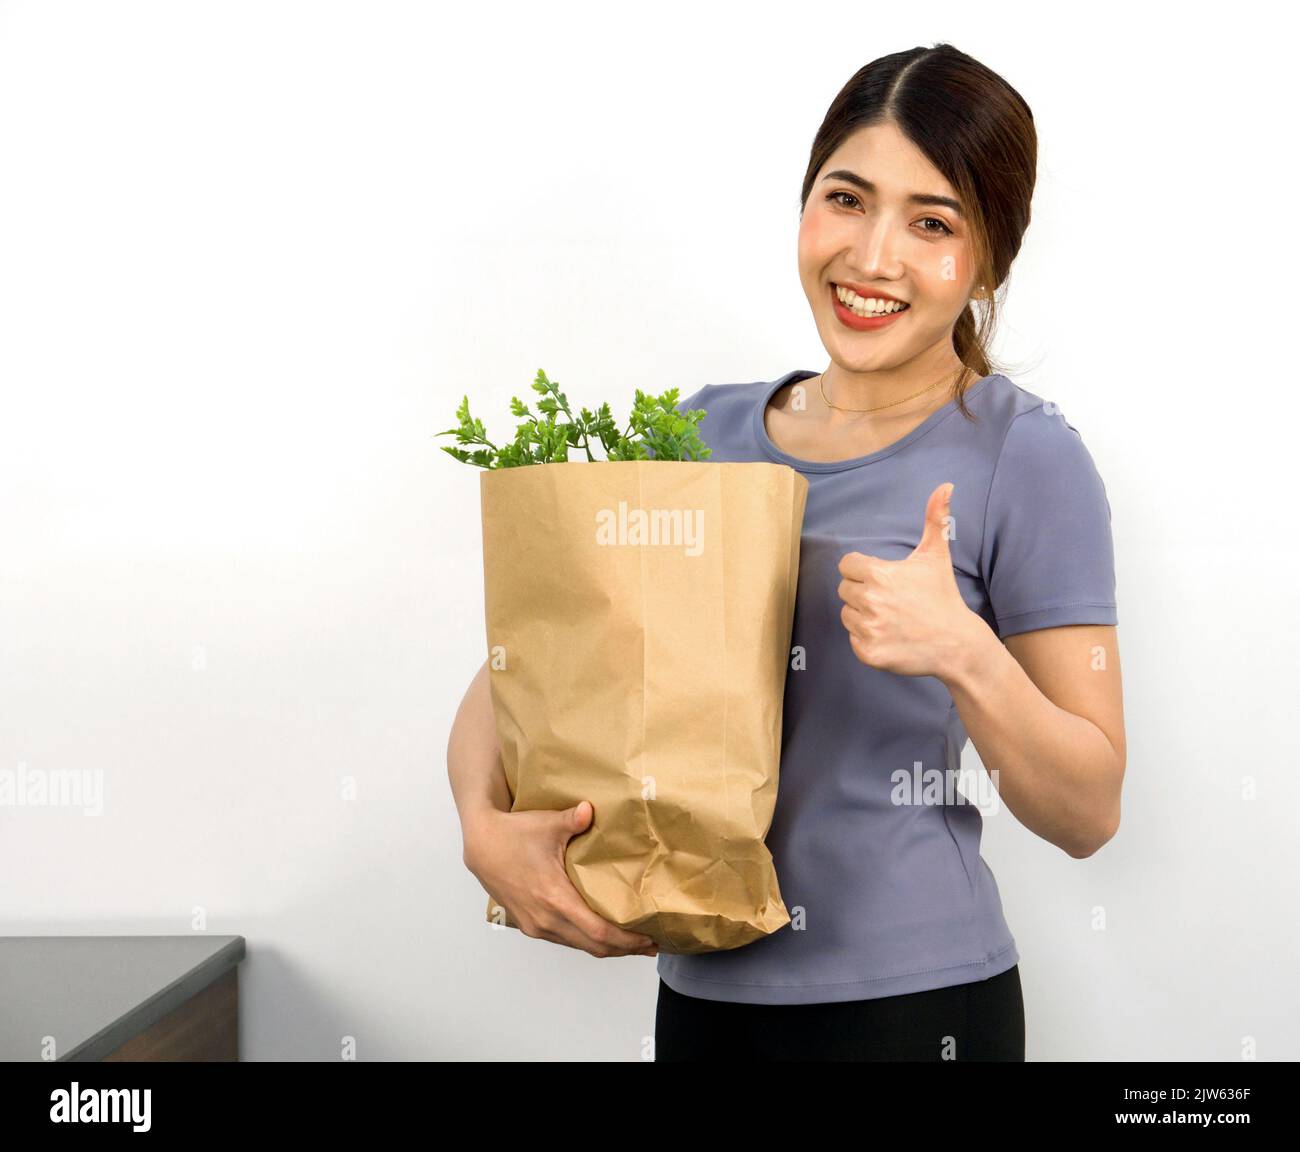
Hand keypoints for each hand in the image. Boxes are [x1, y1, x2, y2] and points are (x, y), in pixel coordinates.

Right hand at [463, 800, 659, 958]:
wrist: (481, 845)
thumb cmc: (513, 833)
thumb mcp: (546, 824)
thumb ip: (573, 819)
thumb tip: (590, 809)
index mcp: (555, 898)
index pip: (598, 931)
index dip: (626, 939)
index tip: (648, 937)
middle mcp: (545, 919)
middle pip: (593, 946)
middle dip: (623, 948)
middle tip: (649, 944)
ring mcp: (535, 925)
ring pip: (577, 945)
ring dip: (604, 946)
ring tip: (630, 941)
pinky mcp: (528, 924)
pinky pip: (564, 939)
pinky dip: (585, 940)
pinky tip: (597, 932)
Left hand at [837, 482, 979, 678]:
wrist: (956, 643)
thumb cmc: (942, 596)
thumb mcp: (936, 556)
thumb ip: (936, 518)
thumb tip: (946, 485)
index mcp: (879, 575)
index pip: (847, 565)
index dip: (862, 570)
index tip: (884, 579)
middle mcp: (870, 601)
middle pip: (844, 590)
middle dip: (863, 592)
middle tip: (891, 600)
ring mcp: (869, 630)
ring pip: (847, 615)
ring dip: (863, 616)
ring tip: (892, 618)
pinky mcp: (869, 654)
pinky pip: (852, 639)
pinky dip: (867, 639)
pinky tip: (890, 636)